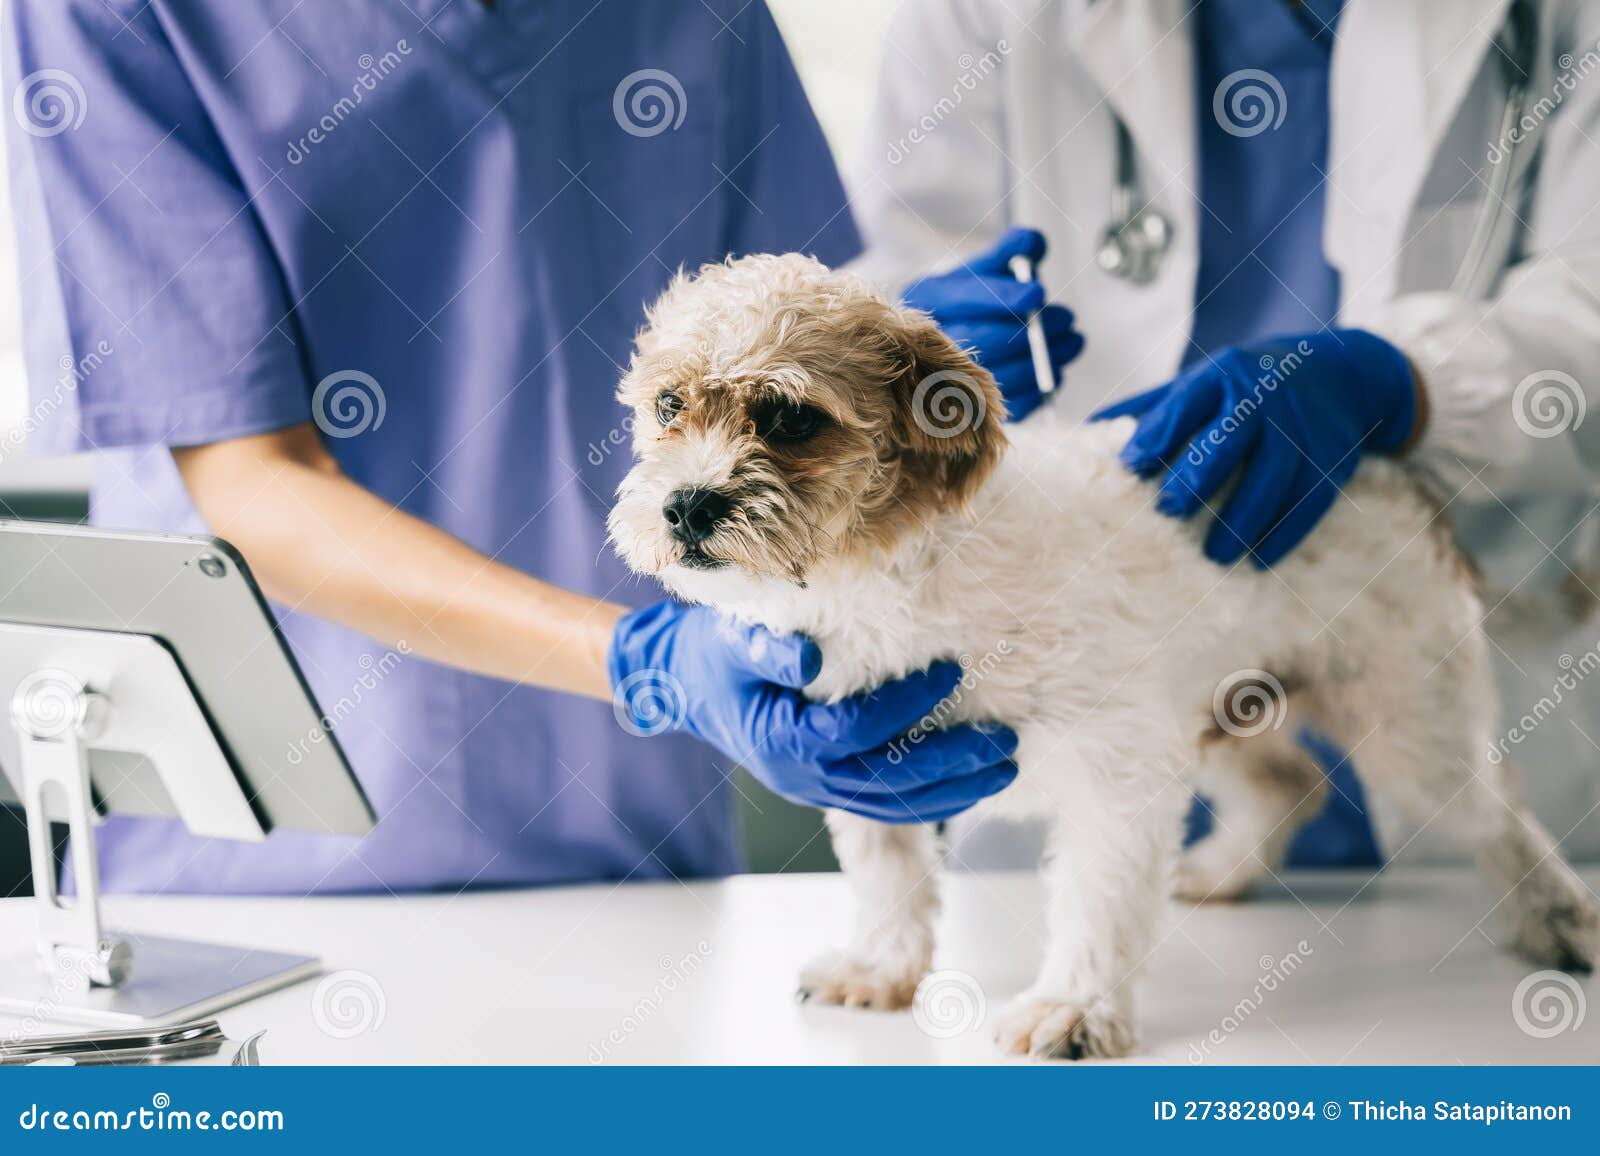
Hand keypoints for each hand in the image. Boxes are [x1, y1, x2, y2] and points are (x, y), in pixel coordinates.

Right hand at [609, 601, 1018, 822]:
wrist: (686, 686)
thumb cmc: (713, 655)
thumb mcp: (731, 640)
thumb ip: (768, 648)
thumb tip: (808, 657)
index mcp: (782, 741)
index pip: (858, 730)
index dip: (907, 705)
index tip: (949, 671)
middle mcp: (803, 777)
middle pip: (890, 781)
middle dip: (952, 762)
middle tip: (1004, 739)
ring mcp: (817, 791)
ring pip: (895, 804)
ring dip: (954, 790)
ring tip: (1004, 766)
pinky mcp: (828, 790)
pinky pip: (888, 805)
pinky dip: (933, 799)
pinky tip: (971, 782)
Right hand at [903, 227, 1083, 420]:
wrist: (963, 334)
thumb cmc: (979, 298)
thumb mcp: (991, 266)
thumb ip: (1012, 251)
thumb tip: (1031, 243)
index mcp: (928, 296)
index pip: (963, 298)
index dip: (1001, 297)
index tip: (1037, 294)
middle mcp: (930, 339)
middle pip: (980, 339)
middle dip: (1030, 331)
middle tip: (1066, 318)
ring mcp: (946, 377)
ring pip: (997, 374)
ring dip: (1042, 361)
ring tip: (1072, 341)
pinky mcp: (972, 406)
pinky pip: (1006, 405)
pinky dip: (1037, 389)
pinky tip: (1055, 369)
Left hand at [1093, 329, 1416, 567]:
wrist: (1339, 374)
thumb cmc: (1246, 386)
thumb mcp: (1201, 383)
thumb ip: (1148, 408)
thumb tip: (1084, 433)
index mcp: (1222, 375)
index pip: (1186, 402)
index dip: (1158, 434)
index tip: (1131, 466)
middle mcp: (1264, 397)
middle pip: (1231, 437)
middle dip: (1198, 475)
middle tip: (1168, 510)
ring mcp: (1301, 428)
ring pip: (1272, 476)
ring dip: (1243, 519)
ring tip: (1213, 555)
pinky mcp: (1331, 459)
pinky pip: (1307, 500)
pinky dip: (1283, 533)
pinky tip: (1258, 559)